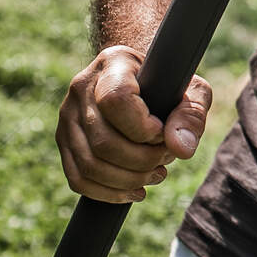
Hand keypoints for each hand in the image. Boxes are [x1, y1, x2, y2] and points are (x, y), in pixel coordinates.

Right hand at [56, 46, 210, 202]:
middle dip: (142, 160)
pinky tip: (135, 191)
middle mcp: (81, 88)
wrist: (141, 79)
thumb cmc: (170, 84)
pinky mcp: (64, 140)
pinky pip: (77, 178)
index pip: (116, 100)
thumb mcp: (192, 90)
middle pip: (103, 141)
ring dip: (129, 180)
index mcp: (114, 63)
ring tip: (157, 174)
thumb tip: (180, 149)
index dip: (143, 127)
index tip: (162, 132)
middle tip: (167, 159)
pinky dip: (108, 193)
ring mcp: (67, 116)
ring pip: (89, 164)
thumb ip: (192, 114)